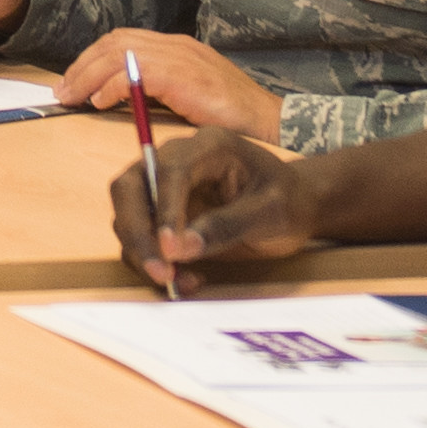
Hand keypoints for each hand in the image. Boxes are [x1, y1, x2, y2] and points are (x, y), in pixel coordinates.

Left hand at [53, 30, 282, 143]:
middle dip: (83, 64)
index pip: (123, 40)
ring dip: (88, 75)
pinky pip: (133, 74)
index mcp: (176, 46)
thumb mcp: (190, 95)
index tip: (74, 80)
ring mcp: (178, 57)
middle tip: (62, 90)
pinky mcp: (180, 76)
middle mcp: (175, 45)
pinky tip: (98, 102)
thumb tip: (116, 97)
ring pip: (118, 54)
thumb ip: (158, 89)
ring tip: (71, 96)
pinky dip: (110, 86)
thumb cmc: (233, 116)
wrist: (270, 123)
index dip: (93, 58)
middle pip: (114, 41)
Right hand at [116, 129, 323, 294]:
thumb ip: (227, 226)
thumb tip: (179, 249)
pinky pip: (141, 237)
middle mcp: (177, 160)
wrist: (298, 206)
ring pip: (128, 214)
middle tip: (159, 272)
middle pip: (130, 187)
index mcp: (209, 146)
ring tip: (178, 282)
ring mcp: (165, 186)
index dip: (165, 210)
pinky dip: (152, 261)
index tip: (171, 251)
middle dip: (137, 232)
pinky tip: (186, 279)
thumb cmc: (290, 201)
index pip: (169, 171)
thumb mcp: (271, 212)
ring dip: (142, 252)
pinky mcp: (163, 213)